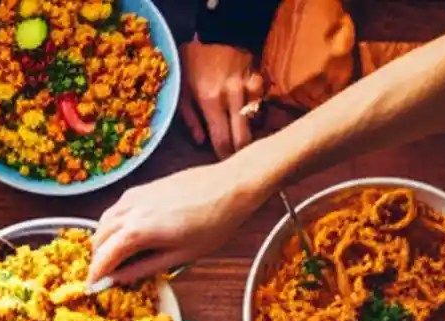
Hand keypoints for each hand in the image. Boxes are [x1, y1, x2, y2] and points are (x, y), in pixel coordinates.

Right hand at [89, 156, 272, 286]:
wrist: (230, 185)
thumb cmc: (213, 222)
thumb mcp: (181, 255)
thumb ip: (146, 267)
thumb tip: (121, 278)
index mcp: (137, 230)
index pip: (104, 256)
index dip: (96, 274)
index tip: (93, 287)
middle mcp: (129, 210)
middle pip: (99, 238)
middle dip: (98, 258)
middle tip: (106, 275)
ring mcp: (134, 196)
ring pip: (104, 221)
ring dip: (104, 240)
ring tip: (115, 257)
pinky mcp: (142, 188)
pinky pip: (116, 209)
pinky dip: (113, 225)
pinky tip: (127, 235)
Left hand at [179, 39, 265, 158]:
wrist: (217, 33)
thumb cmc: (194, 63)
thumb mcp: (182, 89)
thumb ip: (190, 118)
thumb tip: (200, 142)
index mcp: (210, 101)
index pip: (222, 140)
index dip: (223, 156)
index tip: (223, 164)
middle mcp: (233, 97)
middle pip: (243, 138)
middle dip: (239, 153)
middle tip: (234, 160)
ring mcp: (250, 89)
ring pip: (255, 125)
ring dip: (249, 135)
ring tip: (242, 141)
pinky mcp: (260, 81)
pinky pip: (262, 106)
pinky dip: (256, 115)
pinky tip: (249, 119)